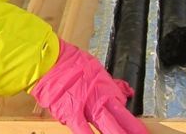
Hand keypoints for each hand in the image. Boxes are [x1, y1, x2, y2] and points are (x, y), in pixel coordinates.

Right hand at [30, 38, 146, 133]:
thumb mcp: (93, 67)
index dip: (128, 117)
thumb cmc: (68, 61)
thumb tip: (126, 91)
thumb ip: (109, 82)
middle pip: (120, 117)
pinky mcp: (71, 113)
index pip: (121, 104)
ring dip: (116, 133)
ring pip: (106, 125)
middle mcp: (99, 97)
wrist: (50, 59)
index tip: (135, 126)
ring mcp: (86, 105)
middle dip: (131, 129)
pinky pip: (83, 130)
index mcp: (105, 85)